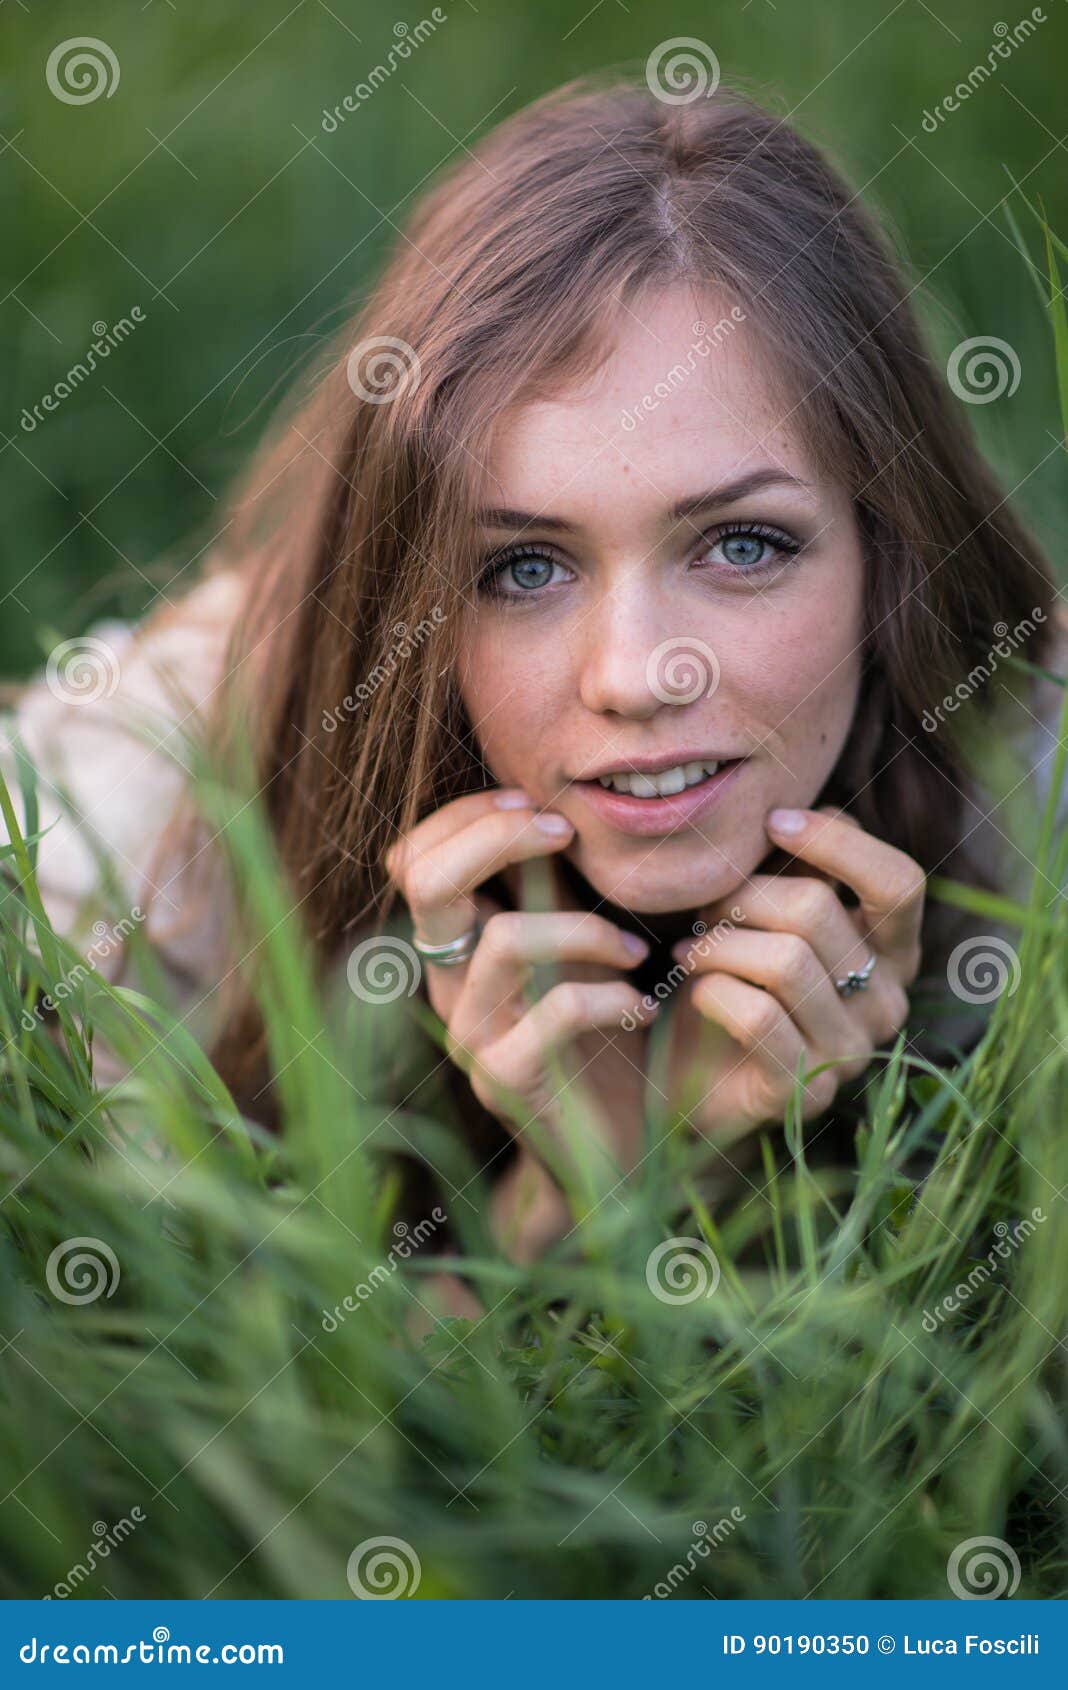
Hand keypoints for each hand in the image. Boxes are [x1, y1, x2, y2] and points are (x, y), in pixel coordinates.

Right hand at [385, 788, 652, 1201]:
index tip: (539, 808)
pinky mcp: (508, 1081)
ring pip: (505, 939)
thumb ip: (556, 889)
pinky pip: (556, 1011)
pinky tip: (641, 1006)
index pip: (416, 857)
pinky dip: (611, 996)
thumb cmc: (606, 1038)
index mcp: (458, 948)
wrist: (613, 1154)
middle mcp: (448, 987)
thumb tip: (568, 804)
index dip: (467, 817)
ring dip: (584, 926)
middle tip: (565, 836)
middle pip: (427, 881)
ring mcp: (470, 1036)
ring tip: (635, 950)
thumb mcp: (577, 948)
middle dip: (497, 838)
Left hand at [664, 805, 923, 1144]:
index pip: (899, 882)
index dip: (837, 841)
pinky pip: (757, 1016)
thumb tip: (791, 810)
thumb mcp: (766, 911)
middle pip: (817, 911)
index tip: (771, 821)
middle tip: (702, 911)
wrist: (689, 1081)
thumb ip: (793, 864)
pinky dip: (711, 990)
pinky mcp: (806, 1093)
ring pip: (784, 961)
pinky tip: (691, 991)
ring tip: (686, 952)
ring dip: (717, 945)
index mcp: (892, 951)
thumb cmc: (731, 978)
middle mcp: (887, 1003)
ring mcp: (852, 1053)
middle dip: (742, 895)